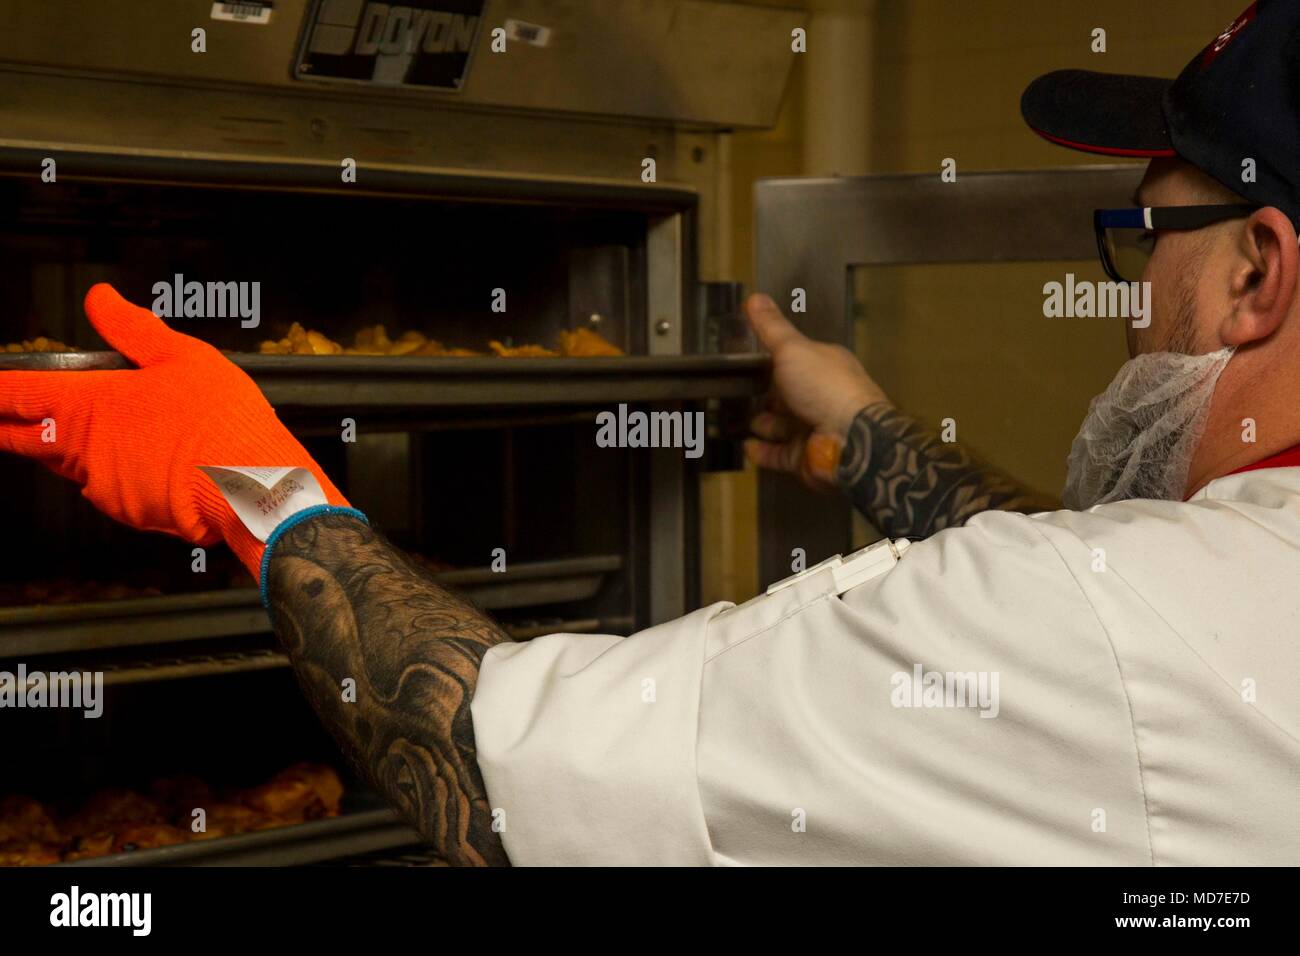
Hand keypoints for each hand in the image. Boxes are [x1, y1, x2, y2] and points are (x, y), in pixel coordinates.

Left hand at [0, 284, 347, 574]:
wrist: (250, 484)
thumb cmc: (218, 421)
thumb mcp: (181, 355)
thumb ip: (133, 328)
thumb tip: (102, 300)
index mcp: (88, 404)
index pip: (16, 395)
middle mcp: (84, 449)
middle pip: (24, 440)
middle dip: (4, 430)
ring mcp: (104, 485)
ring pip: (69, 465)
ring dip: (66, 452)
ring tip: (80, 438)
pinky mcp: (130, 512)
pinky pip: (107, 490)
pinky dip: (114, 475)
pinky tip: (143, 464)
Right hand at [743, 293, 888, 488]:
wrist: (850, 439)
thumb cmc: (828, 389)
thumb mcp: (792, 348)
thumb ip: (771, 328)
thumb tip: (755, 299)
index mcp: (823, 366)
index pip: (795, 360)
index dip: (773, 359)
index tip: (748, 358)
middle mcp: (821, 396)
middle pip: (786, 395)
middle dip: (764, 395)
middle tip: (740, 392)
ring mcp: (814, 427)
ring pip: (781, 426)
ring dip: (761, 423)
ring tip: (740, 420)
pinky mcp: (805, 455)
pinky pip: (779, 454)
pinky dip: (762, 452)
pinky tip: (748, 446)